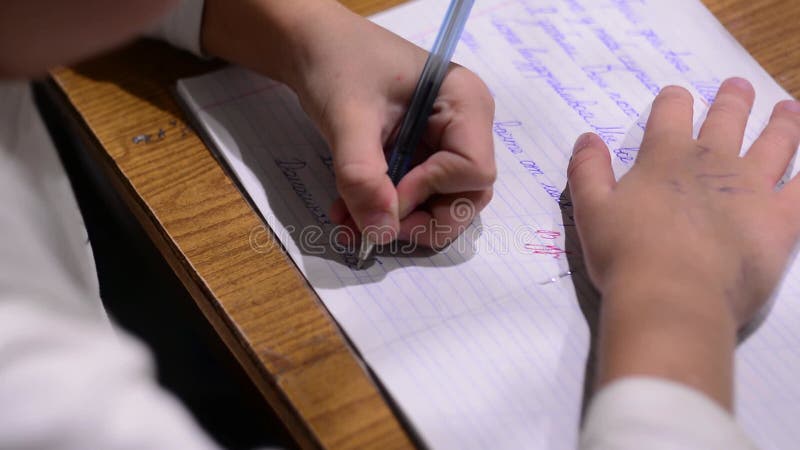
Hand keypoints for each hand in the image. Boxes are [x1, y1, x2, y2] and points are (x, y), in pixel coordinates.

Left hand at [289, 3, 495, 246]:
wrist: (312, 47)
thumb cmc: (336, 63)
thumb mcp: (347, 117)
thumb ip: (362, 176)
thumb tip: (380, 233)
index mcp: (465, 103)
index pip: (473, 170)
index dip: (431, 191)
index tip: (386, 192)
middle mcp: (465, 128)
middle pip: (466, 198)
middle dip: (420, 221)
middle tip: (373, 229)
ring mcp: (444, 146)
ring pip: (441, 206)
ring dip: (397, 223)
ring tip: (350, 223)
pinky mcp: (422, 159)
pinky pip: (415, 199)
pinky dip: (385, 213)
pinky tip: (349, 213)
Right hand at [567, 78, 799, 406]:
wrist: (673, 296)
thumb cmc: (626, 254)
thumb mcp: (590, 211)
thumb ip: (588, 171)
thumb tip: (587, 138)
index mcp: (666, 158)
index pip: (671, 115)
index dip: (673, 101)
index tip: (677, 94)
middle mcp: (713, 163)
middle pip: (727, 119)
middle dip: (732, 100)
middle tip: (738, 86)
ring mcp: (752, 188)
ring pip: (775, 144)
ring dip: (782, 124)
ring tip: (788, 110)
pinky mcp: (781, 220)